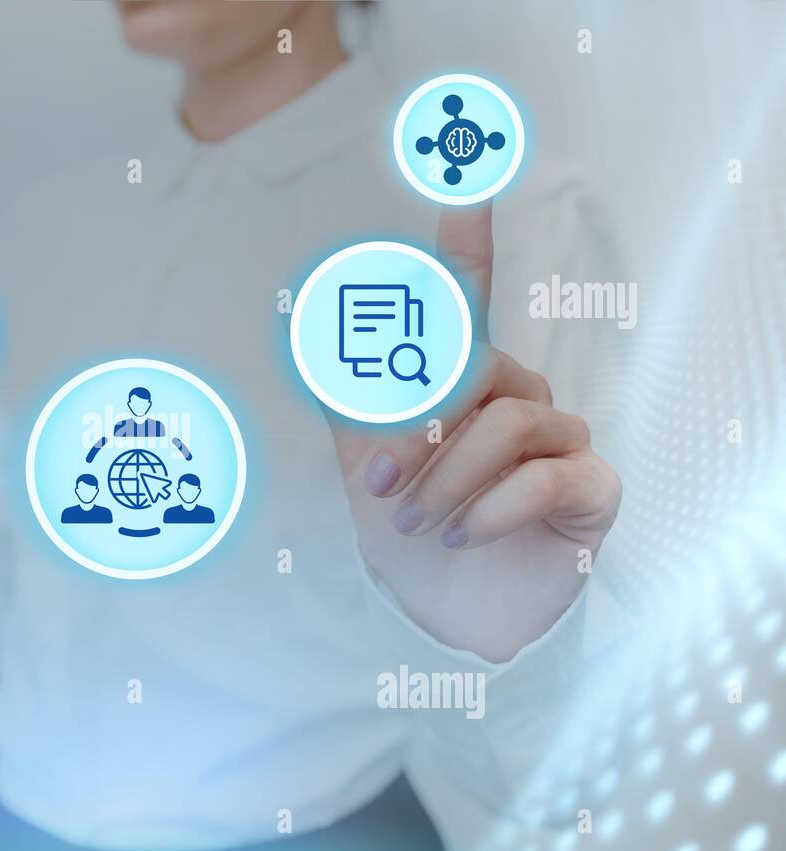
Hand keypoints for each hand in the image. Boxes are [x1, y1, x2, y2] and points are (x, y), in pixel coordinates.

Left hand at [329, 206, 621, 662]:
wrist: (442, 619)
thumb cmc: (408, 537)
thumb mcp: (364, 469)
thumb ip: (349, 402)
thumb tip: (311, 331)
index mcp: (462, 385)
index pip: (470, 300)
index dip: (468, 240)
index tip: (466, 180)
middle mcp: (518, 399)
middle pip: (480, 367)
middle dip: (421, 428)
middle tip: (383, 490)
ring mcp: (561, 442)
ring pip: (510, 420)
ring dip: (450, 477)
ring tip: (418, 526)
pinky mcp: (591, 492)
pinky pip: (552, 474)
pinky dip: (497, 507)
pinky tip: (466, 536)